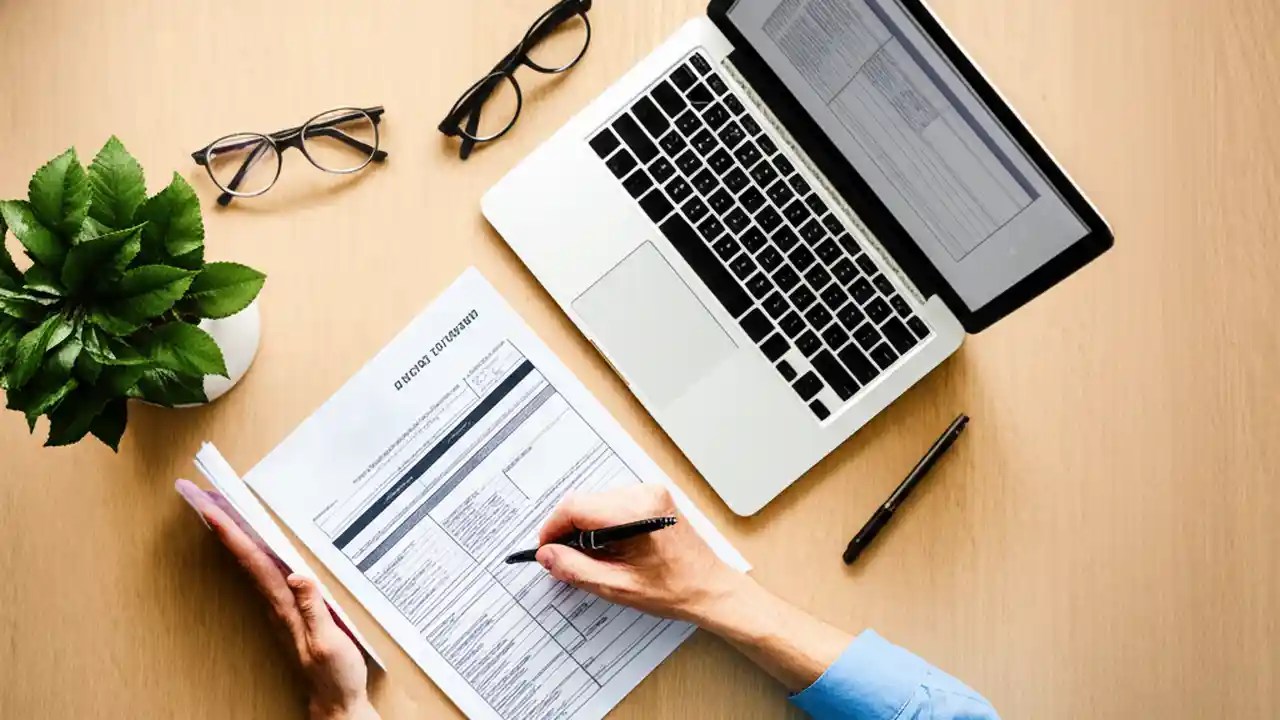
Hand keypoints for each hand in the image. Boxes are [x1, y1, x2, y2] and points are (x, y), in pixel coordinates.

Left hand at [177, 480, 378, 719]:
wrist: (335, 701)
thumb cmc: (335, 675)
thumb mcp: (330, 643)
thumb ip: (314, 609)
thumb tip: (298, 575)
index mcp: (284, 606)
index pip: (254, 563)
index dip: (233, 535)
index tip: (211, 510)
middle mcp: (276, 603)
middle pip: (244, 556)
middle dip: (222, 524)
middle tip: (199, 496)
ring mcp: (280, 606)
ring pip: (250, 561)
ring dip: (232, 534)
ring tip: (216, 507)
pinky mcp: (288, 608)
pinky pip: (262, 571)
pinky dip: (250, 550)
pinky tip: (249, 540)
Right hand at [535, 485, 748, 622]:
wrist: (709, 588)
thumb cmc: (673, 590)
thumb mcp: (617, 587)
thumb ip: (576, 569)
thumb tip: (547, 555)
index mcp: (635, 512)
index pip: (575, 507)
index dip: (553, 528)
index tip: (544, 549)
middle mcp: (643, 494)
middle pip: (584, 502)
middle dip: (568, 529)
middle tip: (564, 558)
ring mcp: (650, 492)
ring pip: (596, 501)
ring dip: (585, 526)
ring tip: (591, 556)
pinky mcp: (653, 496)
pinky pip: (612, 502)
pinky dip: (601, 521)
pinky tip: (608, 546)